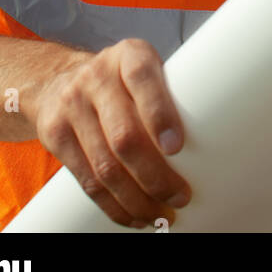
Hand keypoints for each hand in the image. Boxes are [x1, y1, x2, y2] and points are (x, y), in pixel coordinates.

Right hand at [31, 38, 190, 228]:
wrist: (57, 80)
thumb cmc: (121, 82)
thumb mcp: (143, 70)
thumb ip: (168, 94)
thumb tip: (217, 140)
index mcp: (129, 55)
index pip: (143, 78)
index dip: (159, 114)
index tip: (176, 148)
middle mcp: (97, 76)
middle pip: (125, 136)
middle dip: (155, 176)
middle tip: (179, 197)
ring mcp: (72, 105)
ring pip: (106, 167)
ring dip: (137, 200)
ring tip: (161, 215)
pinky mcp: (54, 134)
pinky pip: (87, 180)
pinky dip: (113, 206)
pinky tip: (133, 216)